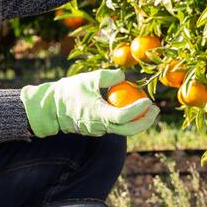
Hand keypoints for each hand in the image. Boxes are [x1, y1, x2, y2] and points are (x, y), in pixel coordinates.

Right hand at [19, 68, 157, 137]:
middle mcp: (100, 126)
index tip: (148, 100)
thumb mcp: (89, 78)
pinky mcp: (97, 130)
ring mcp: (98, 130)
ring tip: (147, 108)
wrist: (50, 108)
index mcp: (98, 114)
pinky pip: (116, 127)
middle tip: (155, 109)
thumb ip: (108, 76)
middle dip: (146, 121)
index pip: (124, 117)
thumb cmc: (69, 91)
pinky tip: (131, 109)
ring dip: (138, 121)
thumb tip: (124, 76)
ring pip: (124, 130)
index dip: (139, 111)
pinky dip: (126, 120)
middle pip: (129, 130)